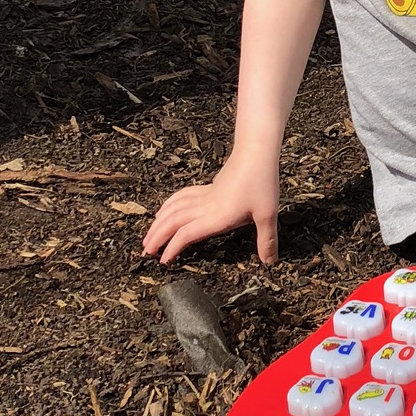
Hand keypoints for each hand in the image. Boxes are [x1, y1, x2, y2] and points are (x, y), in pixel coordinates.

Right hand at [142, 151, 280, 265]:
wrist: (256, 152)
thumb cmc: (262, 182)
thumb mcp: (268, 214)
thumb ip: (266, 240)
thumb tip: (270, 263)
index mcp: (217, 216)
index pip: (187, 234)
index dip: (173, 248)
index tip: (163, 261)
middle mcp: (206, 207)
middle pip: (174, 221)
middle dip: (157, 236)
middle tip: (145, 251)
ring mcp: (205, 195)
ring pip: (174, 208)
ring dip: (159, 222)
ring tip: (148, 236)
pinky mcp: (208, 187)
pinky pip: (181, 197)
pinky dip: (168, 205)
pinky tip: (163, 210)